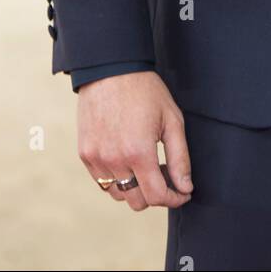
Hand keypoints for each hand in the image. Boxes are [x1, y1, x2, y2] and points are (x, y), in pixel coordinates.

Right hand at [78, 70, 193, 210]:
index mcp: (138, 152)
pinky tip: (127, 159)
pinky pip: (102, 182)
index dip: (174, 199)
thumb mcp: (172, 120)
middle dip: (156, 194)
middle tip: (165, 172)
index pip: (156, 197)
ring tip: (145, 164)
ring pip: (118, 195)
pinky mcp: (85, 154)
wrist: (110, 69)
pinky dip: (117, 179)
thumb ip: (181, 158)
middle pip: (137, 202)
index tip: (182, 192)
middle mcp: (114, 160)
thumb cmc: (145, 91)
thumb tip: (185, 188)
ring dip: (135, 188)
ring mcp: (96, 158)